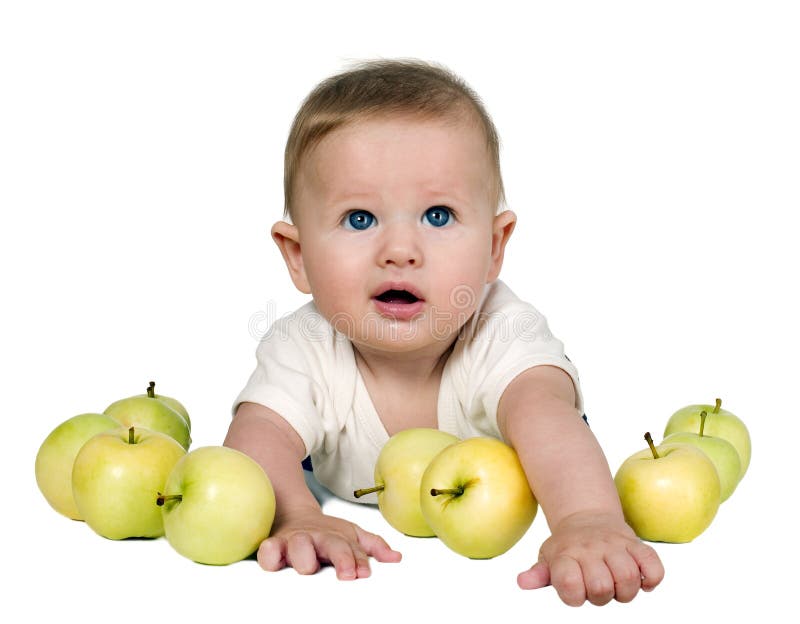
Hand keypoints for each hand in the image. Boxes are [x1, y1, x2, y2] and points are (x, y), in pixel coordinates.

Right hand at [257, 507, 401, 579]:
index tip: (364, 573)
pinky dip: (270, 557)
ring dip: (305, 557)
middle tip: (348, 574)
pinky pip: (268, 552)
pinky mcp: (273, 546)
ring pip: (299, 547)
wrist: (293, 513)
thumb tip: (396, 558)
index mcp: (337, 537)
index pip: (351, 549)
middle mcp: (317, 538)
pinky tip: (275, 564)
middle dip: (341, 558)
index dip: (358, 560)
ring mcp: (295, 542)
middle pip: (331, 545)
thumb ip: (372, 546)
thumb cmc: (324, 532)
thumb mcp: (350, 535)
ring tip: (309, 567)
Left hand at [517, 511, 663, 605]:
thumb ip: (539, 574)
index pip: (570, 585)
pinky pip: (654, 566)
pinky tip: (641, 582)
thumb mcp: (548, 558)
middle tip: (596, 588)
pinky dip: (651, 579)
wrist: (587, 517)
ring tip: (616, 585)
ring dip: (625, 592)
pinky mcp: (637, 544)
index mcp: (567, 553)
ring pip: (628, 577)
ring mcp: (615, 545)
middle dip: (600, 597)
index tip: (574, 589)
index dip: (573, 596)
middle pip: (601, 587)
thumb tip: (522, 582)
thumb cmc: (567, 548)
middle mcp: (591, 548)